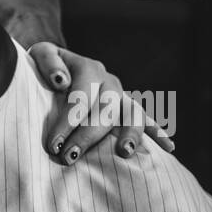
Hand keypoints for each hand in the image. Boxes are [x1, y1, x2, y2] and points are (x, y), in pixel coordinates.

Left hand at [26, 42, 175, 163]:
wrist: (58, 66)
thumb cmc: (45, 66)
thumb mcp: (41, 54)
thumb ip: (48, 63)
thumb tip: (61, 81)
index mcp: (88, 67)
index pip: (80, 97)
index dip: (67, 122)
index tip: (53, 145)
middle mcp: (109, 81)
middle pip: (104, 110)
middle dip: (87, 136)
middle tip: (69, 157)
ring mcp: (121, 94)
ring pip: (132, 114)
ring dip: (129, 134)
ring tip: (123, 153)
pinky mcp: (127, 108)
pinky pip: (145, 119)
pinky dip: (158, 132)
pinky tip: (169, 147)